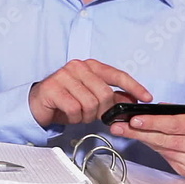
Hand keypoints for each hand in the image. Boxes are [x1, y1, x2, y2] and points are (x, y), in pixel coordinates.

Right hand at [28, 59, 152, 126]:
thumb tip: (132, 100)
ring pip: (90, 103)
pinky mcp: (52, 88)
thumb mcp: (92, 97)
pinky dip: (74, 117)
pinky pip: (74, 109)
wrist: (38, 104)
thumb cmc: (66, 100)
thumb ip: (112, 97)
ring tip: (78, 113)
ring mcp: (64, 76)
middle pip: (105, 93)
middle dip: (102, 110)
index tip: (146, 97)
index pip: (117, 74)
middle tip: (94, 115)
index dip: (134, 87)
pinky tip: (68, 114)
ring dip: (86, 116)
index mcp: (90, 66)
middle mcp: (77, 67)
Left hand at [109, 107, 184, 180]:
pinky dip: (156, 149)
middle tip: (118, 126)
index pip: (174, 125)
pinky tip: (146, 141)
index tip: (133, 119)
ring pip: (162, 150)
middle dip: (138, 132)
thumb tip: (150, 110)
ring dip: (143, 139)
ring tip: (125, 130)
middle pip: (164, 140)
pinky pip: (167, 159)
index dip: (152, 123)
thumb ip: (176, 112)